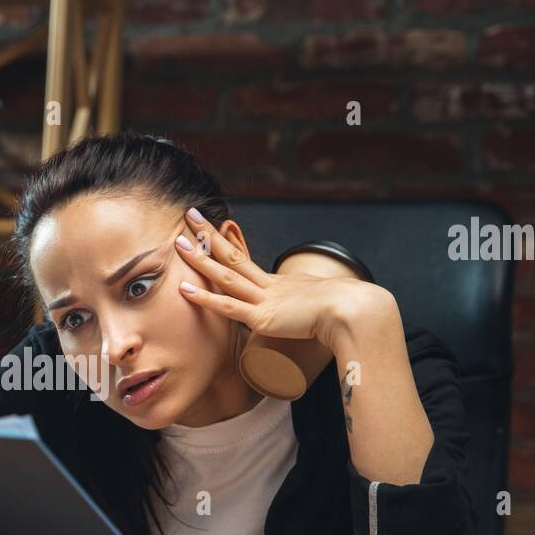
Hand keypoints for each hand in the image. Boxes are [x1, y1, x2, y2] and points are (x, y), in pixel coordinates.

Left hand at [173, 207, 379, 352]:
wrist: (355, 312)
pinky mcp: (263, 318)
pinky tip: (185, 290)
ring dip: (201, 259)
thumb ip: (306, 305)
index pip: (245, 262)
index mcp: (279, 285)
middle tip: (189, 215)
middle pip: (232, 257)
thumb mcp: (319, 304)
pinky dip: (206, 298)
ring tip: (179, 243)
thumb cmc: (344, 310)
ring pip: (225, 276)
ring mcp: (264, 301)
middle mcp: (269, 288)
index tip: (210, 228)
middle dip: (208, 236)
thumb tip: (310, 308)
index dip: (225, 245)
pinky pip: (229, 307)